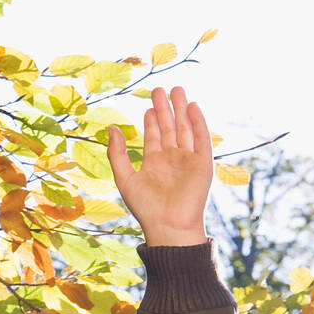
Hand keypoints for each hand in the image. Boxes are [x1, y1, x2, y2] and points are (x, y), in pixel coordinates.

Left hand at [106, 85, 212, 245]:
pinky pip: (202, 139)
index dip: (151, 121)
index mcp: (154, 164)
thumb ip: (117, 154)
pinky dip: (198, 122)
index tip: (149, 106)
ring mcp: (188, 160)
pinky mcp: (203, 164)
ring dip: (181, 110)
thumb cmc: (145, 207)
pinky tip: (192, 107)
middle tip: (160, 89)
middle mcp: (172, 160)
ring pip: (185, 129)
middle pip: (169, 128)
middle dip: (165, 109)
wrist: (168, 225)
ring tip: (177, 90)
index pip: (154, 137)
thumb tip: (111, 128)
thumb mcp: (125, 178)